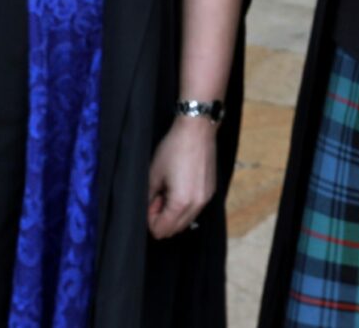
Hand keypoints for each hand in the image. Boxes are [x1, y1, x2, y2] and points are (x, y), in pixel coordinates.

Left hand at [146, 117, 217, 239]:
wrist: (197, 130)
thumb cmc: (174, 148)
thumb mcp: (154, 173)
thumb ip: (148, 197)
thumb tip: (148, 209)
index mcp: (181, 202)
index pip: (162, 230)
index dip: (150, 220)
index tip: (150, 202)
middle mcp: (197, 204)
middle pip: (175, 230)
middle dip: (162, 219)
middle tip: (157, 198)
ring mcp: (206, 198)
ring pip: (186, 221)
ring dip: (174, 214)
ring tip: (168, 192)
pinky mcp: (210, 191)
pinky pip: (195, 210)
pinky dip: (185, 206)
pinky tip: (180, 187)